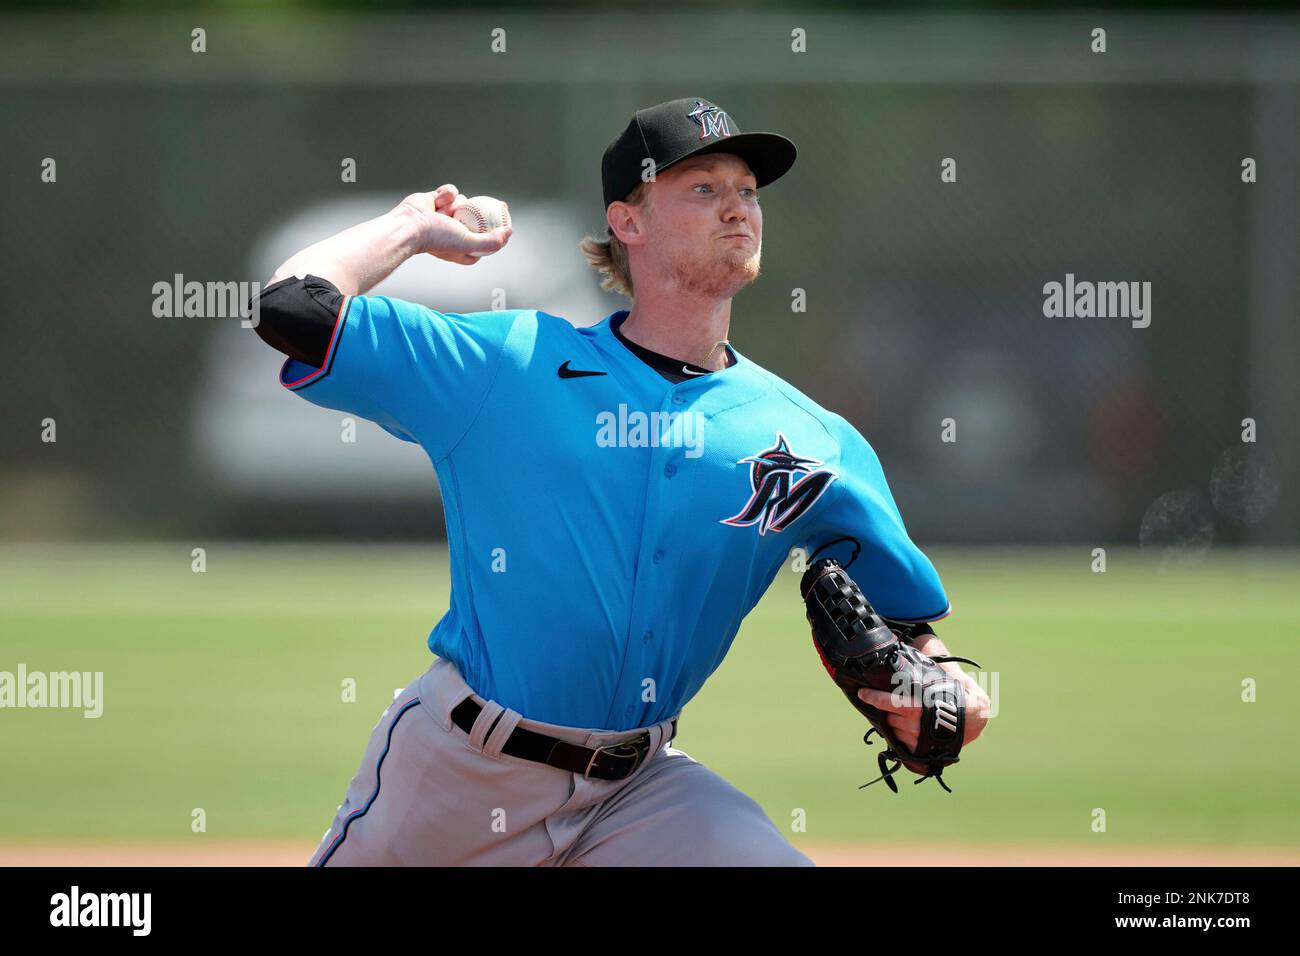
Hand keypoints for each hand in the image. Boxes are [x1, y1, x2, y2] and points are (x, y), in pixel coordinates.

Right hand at [396, 184, 511, 264]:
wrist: (410, 224)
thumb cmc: (437, 238)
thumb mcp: (469, 244)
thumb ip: (490, 242)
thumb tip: (509, 232)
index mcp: (461, 248)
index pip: (484, 241)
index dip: (496, 232)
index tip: (506, 223)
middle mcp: (453, 232)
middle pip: (477, 219)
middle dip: (486, 212)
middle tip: (500, 205)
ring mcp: (445, 215)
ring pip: (463, 203)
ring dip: (456, 205)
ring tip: (443, 213)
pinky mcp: (436, 200)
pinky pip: (450, 192)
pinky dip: (445, 194)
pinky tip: (438, 201)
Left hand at [857, 669, 989, 774]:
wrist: (977, 721)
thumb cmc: (961, 695)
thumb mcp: (951, 673)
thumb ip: (936, 657)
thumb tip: (922, 638)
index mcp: (928, 706)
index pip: (896, 704)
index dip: (877, 699)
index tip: (862, 692)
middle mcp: (923, 727)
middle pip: (892, 717)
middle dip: (885, 708)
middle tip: (880, 697)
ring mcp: (921, 742)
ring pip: (894, 731)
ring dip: (891, 721)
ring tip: (895, 710)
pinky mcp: (921, 753)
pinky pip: (899, 743)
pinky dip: (897, 733)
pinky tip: (899, 724)